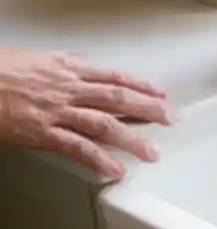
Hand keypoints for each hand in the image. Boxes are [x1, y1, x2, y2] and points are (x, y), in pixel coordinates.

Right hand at [0, 48, 172, 179]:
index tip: (161, 93)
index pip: (113, 76)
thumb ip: (59, 63)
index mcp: (66, 69)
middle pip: (118, 98)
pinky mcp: (41, 132)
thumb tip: (77, 63)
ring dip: (133, 140)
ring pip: (105, 124)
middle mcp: (67, 88)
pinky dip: (99, 159)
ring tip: (153, 153)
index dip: (140, 84)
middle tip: (172, 120)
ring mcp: (56, 110)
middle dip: (149, 110)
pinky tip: (116, 170)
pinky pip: (77, 147)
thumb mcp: (32, 58)